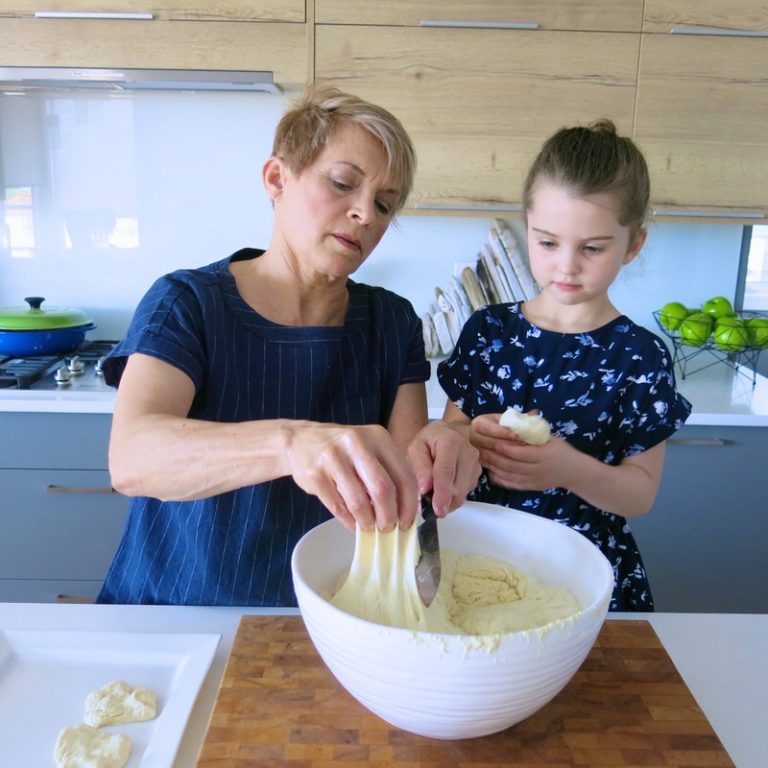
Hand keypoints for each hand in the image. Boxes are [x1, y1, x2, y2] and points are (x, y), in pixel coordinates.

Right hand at [285, 422, 418, 532]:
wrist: (301, 440)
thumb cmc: (343, 450)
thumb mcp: (370, 448)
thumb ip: (388, 471)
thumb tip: (406, 510)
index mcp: (378, 437)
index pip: (404, 476)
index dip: (409, 504)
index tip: (407, 521)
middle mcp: (357, 443)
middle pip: (383, 490)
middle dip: (389, 516)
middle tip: (388, 528)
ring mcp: (333, 458)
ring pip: (359, 502)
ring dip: (367, 521)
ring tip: (369, 527)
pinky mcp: (315, 474)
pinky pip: (338, 507)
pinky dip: (349, 521)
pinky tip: (353, 524)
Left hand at [407, 421, 480, 516]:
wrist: (449, 433)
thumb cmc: (430, 440)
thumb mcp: (416, 447)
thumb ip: (419, 467)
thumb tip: (424, 489)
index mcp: (451, 442)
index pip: (446, 472)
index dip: (442, 494)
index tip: (437, 510)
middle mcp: (468, 453)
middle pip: (457, 488)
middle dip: (442, 501)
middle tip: (425, 503)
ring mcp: (476, 465)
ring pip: (461, 494)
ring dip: (446, 499)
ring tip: (433, 490)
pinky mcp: (477, 475)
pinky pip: (464, 493)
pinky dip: (452, 496)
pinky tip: (443, 487)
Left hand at [470, 412, 575, 490]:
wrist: (574, 471)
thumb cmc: (561, 450)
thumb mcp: (550, 438)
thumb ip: (533, 431)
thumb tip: (519, 418)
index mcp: (542, 455)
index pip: (519, 453)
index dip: (505, 448)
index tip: (493, 441)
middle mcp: (537, 470)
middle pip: (511, 465)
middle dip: (494, 457)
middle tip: (482, 449)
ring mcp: (533, 480)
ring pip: (509, 475)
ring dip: (494, 467)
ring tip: (483, 458)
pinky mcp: (530, 487)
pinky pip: (512, 484)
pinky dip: (500, 479)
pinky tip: (491, 471)